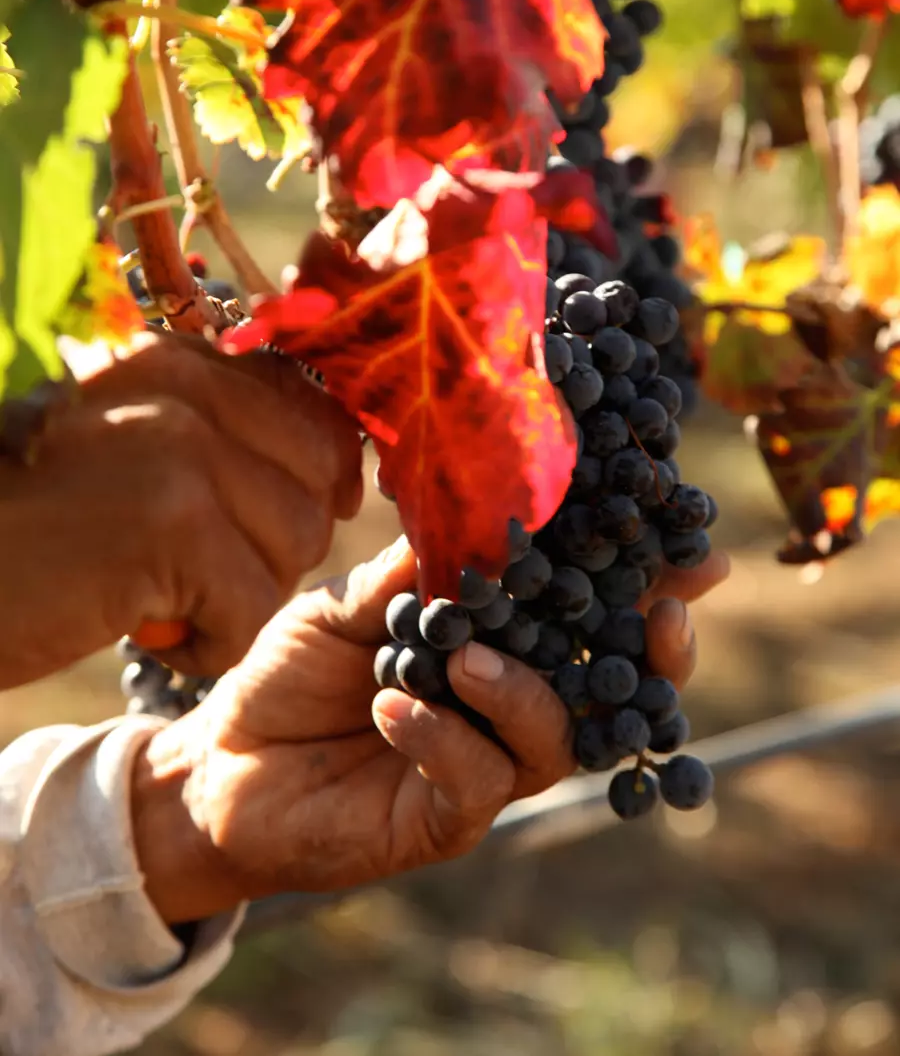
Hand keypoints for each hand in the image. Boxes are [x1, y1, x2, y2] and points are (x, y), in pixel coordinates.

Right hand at [0, 332, 362, 687]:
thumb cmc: (20, 524)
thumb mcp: (120, 448)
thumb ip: (213, 436)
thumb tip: (339, 471)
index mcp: (174, 358)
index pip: (311, 405)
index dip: (324, 470)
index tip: (308, 512)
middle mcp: (183, 386)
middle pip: (317, 475)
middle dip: (280, 542)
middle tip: (205, 575)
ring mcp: (178, 449)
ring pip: (294, 543)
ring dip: (241, 595)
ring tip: (163, 602)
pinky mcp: (167, 525)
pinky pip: (252, 606)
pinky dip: (211, 642)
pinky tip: (150, 635)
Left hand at [130, 538, 728, 923]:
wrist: (220, 758)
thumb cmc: (294, 670)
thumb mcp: (351, 602)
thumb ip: (416, 570)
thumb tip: (483, 511)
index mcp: (503, 643)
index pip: (590, 615)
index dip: (648, 585)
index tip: (695, 554)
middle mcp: (509, 707)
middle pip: (611, 690)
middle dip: (647, 653)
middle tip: (657, 615)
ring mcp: (484, 768)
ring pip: (554, 739)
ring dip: (522, 691)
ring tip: (466, 658)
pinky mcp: (444, 821)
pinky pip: (474, 784)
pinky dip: (443, 740)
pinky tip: (392, 707)